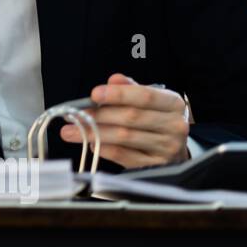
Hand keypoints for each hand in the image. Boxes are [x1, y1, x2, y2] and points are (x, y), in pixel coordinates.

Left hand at [60, 73, 190, 167]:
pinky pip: (123, 156)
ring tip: (71, 131)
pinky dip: (103, 148)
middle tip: (74, 115)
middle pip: (131, 117)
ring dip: (94, 133)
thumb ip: (130, 89)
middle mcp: (174, 125)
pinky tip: (90, 143)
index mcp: (173, 103)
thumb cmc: (155, 119)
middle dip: (98, 115)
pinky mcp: (156, 166)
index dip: (118, 94)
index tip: (94, 94)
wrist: (173, 149)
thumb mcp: (148, 101)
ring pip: (124, 137)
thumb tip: (114, 80)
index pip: (145, 96)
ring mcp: (167, 148)